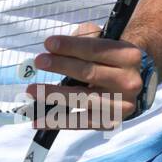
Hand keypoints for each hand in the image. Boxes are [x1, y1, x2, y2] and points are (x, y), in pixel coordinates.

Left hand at [25, 21, 144, 129]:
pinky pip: (81, 123)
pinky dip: (57, 122)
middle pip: (89, 73)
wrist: (131, 83)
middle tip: (38, 62)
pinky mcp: (111, 122)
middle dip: (61, 66)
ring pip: (83, 99)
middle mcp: (129, 81)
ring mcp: (122, 105)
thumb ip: (83, 38)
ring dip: (54, 95)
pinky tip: (37, 120)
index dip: (71, 46)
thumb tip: (54, 49)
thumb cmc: (107, 58)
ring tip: (31, 90)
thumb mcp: (102, 40)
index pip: (95, 49)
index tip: (48, 43)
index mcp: (128, 56)